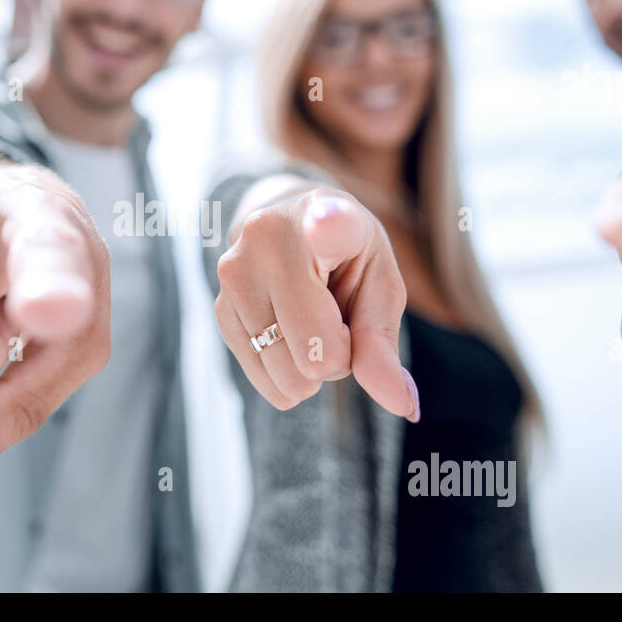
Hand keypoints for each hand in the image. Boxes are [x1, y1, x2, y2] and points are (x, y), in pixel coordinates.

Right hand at [213, 187, 416, 416]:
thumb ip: (383, 342)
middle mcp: (267, 237)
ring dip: (309, 367)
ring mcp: (234, 273)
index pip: (326, 225)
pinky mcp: (219, 308)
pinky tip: (286, 330)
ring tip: (307, 319)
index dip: (327, 226)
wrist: (285, 224)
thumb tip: (402, 405)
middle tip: (334, 316)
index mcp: (325, 215)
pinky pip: (266, 382)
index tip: (326, 220)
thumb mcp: (379, 285)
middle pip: (316, 355)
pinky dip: (286, 375)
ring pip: (288, 376)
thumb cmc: (345, 257)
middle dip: (337, 357)